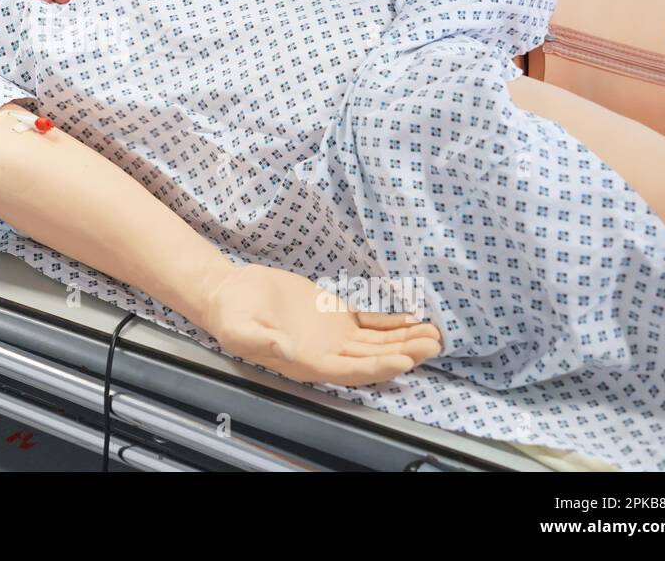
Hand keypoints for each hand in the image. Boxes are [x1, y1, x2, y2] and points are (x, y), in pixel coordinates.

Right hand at [203, 264, 442, 386]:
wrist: (231, 294)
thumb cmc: (231, 315)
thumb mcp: (237, 329)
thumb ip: (260, 341)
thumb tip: (286, 350)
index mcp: (307, 364)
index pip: (350, 371)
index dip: (378, 368)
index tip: (404, 360)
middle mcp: (327, 355)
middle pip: (373, 359)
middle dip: (404, 352)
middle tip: (432, 343)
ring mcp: (335, 337)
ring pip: (378, 343)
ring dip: (406, 339)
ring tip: (434, 333)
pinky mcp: (337, 316)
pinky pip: (371, 322)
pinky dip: (393, 321)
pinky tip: (414, 318)